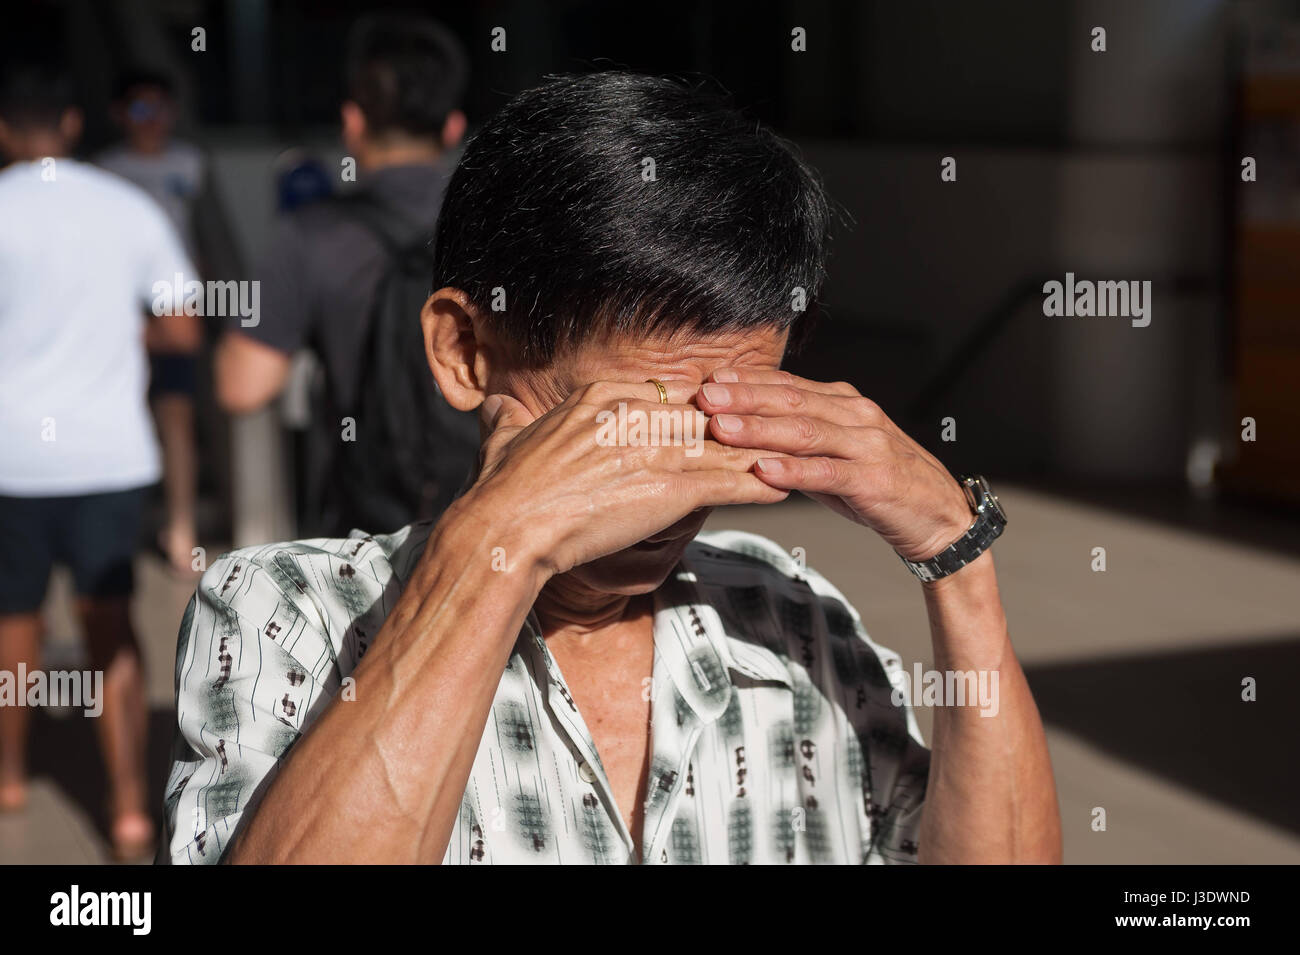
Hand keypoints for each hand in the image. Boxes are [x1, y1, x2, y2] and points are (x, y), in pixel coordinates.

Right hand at [454, 380, 789, 577]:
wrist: (509, 527)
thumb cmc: (503, 490)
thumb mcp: (502, 439)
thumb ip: (505, 418)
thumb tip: (493, 404)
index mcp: (601, 397)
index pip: (667, 393)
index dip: (697, 407)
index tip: (717, 414)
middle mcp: (636, 414)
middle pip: (705, 414)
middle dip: (738, 425)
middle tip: (768, 432)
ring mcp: (657, 448)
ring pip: (724, 444)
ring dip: (760, 452)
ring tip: (789, 457)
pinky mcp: (671, 487)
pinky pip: (730, 481)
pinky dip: (760, 484)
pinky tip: (784, 488)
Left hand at [695, 368, 970, 562]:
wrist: (941, 517)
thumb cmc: (883, 485)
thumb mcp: (837, 456)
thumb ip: (798, 446)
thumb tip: (748, 439)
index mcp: (845, 404)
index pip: (789, 385)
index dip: (748, 381)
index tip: (709, 379)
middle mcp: (856, 416)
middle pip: (791, 401)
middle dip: (744, 397)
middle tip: (705, 396)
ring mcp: (866, 446)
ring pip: (805, 432)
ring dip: (760, 428)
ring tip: (723, 427)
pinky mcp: (873, 480)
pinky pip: (827, 473)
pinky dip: (793, 471)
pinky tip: (763, 470)